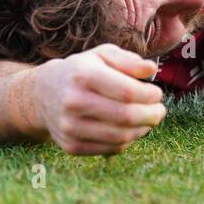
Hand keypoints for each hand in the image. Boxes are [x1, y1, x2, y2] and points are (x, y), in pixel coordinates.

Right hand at [29, 44, 165, 154]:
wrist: (43, 94)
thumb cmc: (82, 71)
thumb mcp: (102, 55)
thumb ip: (128, 60)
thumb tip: (151, 70)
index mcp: (83, 75)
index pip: (128, 92)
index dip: (150, 95)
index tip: (157, 93)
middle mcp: (73, 102)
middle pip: (126, 117)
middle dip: (151, 115)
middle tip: (159, 111)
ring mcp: (70, 127)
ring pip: (120, 136)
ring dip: (142, 129)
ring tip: (148, 119)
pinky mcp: (71, 146)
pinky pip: (111, 148)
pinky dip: (127, 141)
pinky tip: (131, 129)